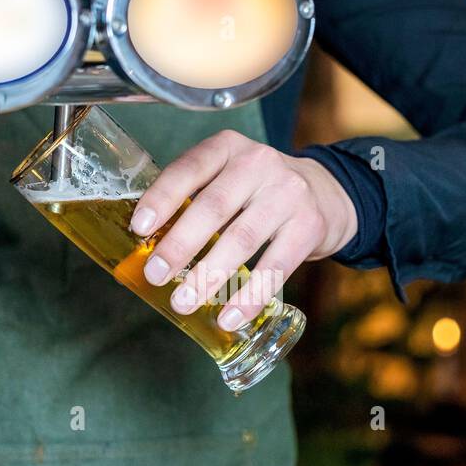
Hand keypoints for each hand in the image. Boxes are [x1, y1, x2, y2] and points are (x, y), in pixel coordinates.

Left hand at [129, 131, 357, 331]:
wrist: (326, 194)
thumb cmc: (258, 192)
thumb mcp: (228, 176)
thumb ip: (194, 198)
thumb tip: (147, 245)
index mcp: (228, 147)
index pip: (190, 168)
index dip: (162, 198)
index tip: (140, 228)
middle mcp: (259, 163)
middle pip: (214, 207)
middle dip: (180, 245)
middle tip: (156, 275)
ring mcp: (288, 194)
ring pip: (242, 239)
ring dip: (209, 275)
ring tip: (184, 301)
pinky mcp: (308, 226)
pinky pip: (275, 268)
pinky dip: (249, 297)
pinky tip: (230, 318)